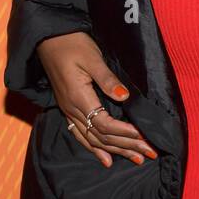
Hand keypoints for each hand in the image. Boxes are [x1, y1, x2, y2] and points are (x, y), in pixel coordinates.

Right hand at [36, 31, 157, 168]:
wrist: (49, 39)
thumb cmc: (73, 44)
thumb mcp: (92, 57)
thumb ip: (107, 79)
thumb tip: (124, 96)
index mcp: (79, 98)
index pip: (105, 124)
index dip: (125, 133)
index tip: (143, 137)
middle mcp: (72, 109)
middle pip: (102, 137)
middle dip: (127, 146)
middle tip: (149, 153)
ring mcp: (69, 111)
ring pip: (93, 140)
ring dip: (116, 151)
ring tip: (136, 159)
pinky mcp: (68, 108)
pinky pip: (81, 135)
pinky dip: (95, 149)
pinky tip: (106, 159)